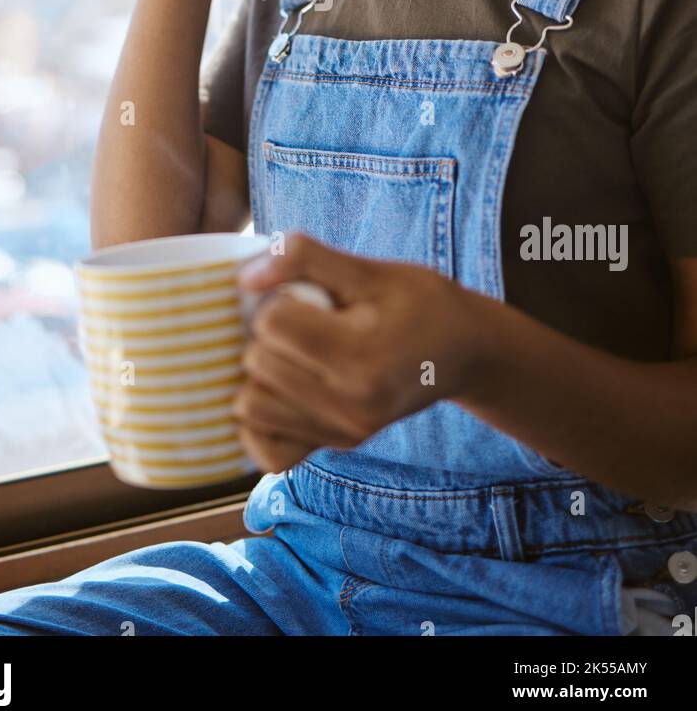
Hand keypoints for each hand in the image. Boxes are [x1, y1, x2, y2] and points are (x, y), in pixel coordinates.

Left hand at [232, 231, 485, 473]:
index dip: (278, 299)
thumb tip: (245, 278)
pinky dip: (263, 420)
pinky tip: (283, 390)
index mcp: (362, 355)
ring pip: (251, 407)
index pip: (272, 323)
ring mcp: (345, 432)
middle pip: (258, 363)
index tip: (305, 295)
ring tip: (292, 353)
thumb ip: (304, 259)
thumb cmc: (419, 302)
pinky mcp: (339, 445)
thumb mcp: (369, 269)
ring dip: (260, 374)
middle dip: (267, 333)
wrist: (465, 351)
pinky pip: (269, 451)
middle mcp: (352, 404)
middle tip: (302, 320)